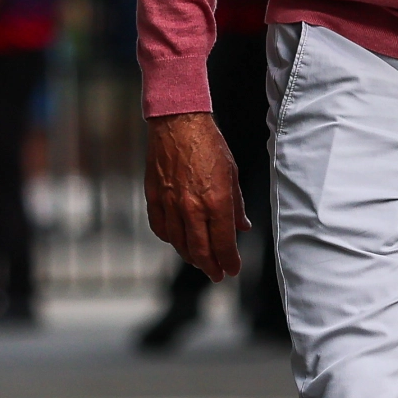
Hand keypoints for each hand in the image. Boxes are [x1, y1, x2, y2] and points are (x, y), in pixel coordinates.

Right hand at [147, 111, 248, 278]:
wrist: (179, 124)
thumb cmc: (209, 145)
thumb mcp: (232, 174)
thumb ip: (236, 205)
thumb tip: (242, 226)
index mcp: (217, 202)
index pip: (224, 244)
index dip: (229, 262)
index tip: (232, 269)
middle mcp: (192, 208)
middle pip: (201, 251)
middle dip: (211, 267)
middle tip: (217, 274)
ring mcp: (171, 204)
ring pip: (179, 244)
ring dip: (191, 257)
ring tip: (199, 261)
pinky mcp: (154, 198)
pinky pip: (160, 228)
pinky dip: (169, 239)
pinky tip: (177, 240)